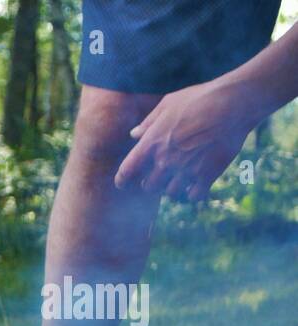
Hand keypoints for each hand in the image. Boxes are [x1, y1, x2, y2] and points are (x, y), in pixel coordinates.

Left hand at [114, 79, 260, 200]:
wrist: (235, 102)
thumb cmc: (200, 98)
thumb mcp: (169, 103)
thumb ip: (149, 122)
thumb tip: (133, 134)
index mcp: (151, 143)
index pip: (127, 171)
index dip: (122, 180)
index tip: (123, 184)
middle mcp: (165, 160)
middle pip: (149, 187)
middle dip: (152, 183)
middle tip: (161, 176)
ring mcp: (186, 169)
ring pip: (170, 193)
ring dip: (173, 188)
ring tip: (180, 178)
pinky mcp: (207, 175)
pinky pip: (194, 196)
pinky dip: (194, 193)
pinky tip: (198, 184)